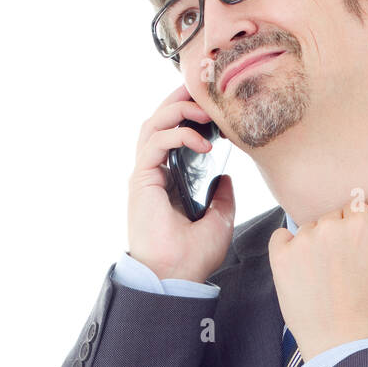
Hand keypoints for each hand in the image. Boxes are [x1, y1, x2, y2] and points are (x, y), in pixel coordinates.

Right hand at [127, 83, 234, 283]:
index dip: (190, 116)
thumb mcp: (219, 220)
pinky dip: (178, 134)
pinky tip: (202, 143)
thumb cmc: (193, 256)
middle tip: (204, 91)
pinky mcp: (141, 178)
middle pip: (160, 121)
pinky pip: (156, 142)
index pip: (174, 135)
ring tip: (205, 112)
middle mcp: (154, 173)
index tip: (214, 109)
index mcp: (169, 181)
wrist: (177, 275)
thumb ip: (221, 195)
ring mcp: (145, 174)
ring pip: (153, 125)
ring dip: (178, 110)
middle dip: (180, 101)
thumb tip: (226, 176)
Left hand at [267, 190, 367, 362]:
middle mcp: (328, 228)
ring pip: (310, 228)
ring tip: (325, 277)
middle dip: (339, 236)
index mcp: (358, 226)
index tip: (360, 256)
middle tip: (344, 270)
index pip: (357, 209)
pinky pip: (282, 237)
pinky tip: (303, 271)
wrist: (341, 343)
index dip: (361, 233)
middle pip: (333, 217)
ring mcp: (301, 242)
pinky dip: (289, 248)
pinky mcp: (280, 257)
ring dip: (316, 244)